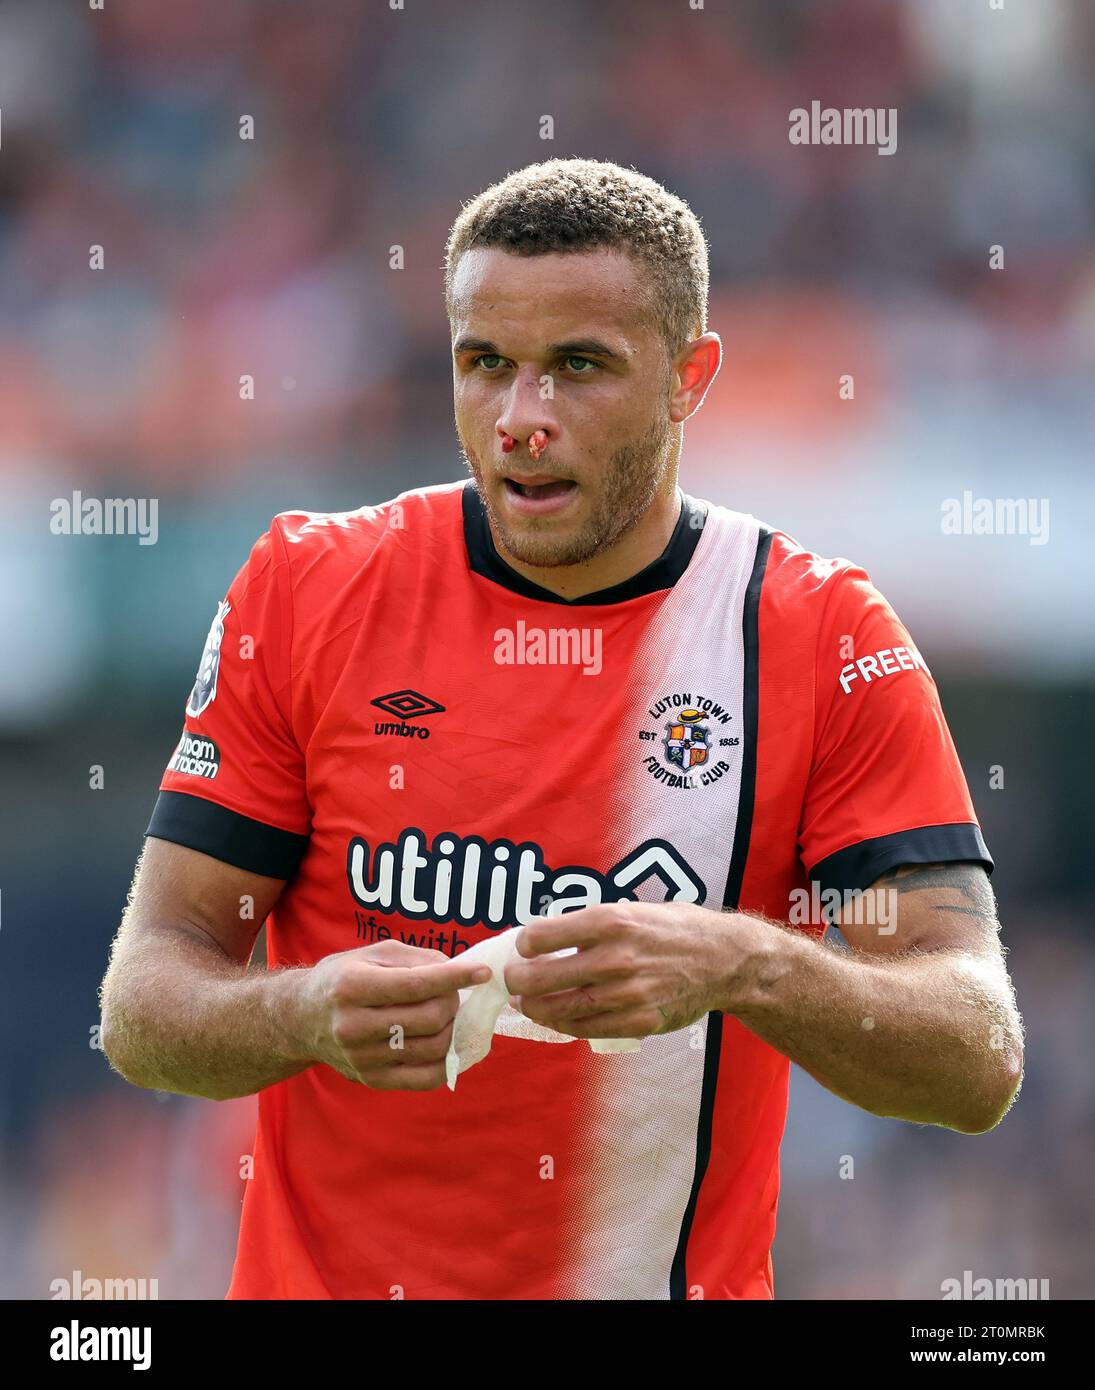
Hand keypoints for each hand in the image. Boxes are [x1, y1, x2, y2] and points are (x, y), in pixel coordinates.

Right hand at [296, 940, 491, 1090]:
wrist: (301, 1019)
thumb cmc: (343, 979)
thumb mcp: (372, 954)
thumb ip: (416, 959)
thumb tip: (457, 969)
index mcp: (352, 986)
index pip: (416, 984)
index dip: (456, 977)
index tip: (483, 971)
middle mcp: (353, 1025)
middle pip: (429, 1017)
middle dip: (452, 1001)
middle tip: (450, 992)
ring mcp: (362, 1057)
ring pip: (432, 1047)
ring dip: (452, 1028)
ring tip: (445, 1014)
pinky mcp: (372, 1080)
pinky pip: (425, 1078)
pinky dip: (448, 1061)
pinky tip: (450, 1042)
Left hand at [503, 901, 761, 1038]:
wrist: (723, 960)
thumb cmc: (672, 929)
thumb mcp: (631, 910)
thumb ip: (590, 926)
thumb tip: (544, 940)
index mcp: (610, 922)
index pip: (541, 936)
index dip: (524, 945)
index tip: (523, 948)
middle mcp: (615, 958)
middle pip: (542, 977)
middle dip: (517, 980)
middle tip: (512, 979)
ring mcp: (626, 994)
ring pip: (560, 1008)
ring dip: (534, 1007)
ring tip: (525, 1002)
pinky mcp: (637, 1022)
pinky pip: (586, 1029)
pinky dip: (563, 1024)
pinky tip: (555, 1017)